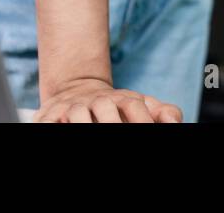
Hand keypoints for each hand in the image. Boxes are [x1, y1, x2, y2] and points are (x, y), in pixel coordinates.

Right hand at [34, 78, 181, 122]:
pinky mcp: (51, 114)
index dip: (142, 119)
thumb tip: (174, 121)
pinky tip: (59, 127)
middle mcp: (98, 100)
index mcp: (123, 99)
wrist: (77, 89)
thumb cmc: (117, 106)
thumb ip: (163, 112)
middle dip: (113, 123)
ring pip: (77, 114)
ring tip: (90, 130)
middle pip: (105, 108)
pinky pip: (49, 120)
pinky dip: (52, 124)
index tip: (150, 131)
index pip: (133, 106)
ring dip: (83, 124)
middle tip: (117, 133)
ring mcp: (74, 106)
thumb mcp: (142, 105)